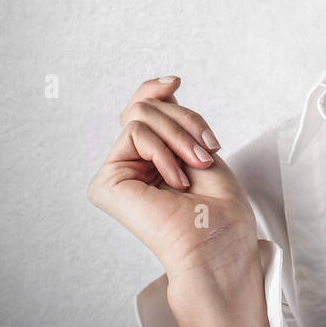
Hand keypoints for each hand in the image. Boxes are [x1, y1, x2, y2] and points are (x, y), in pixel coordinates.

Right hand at [87, 76, 260, 291]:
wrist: (218, 244)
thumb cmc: (219, 208)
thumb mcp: (200, 147)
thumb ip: (174, 118)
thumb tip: (163, 86)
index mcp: (151, 158)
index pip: (142, 109)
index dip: (155, 89)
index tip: (175, 82)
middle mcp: (130, 165)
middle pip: (144, 107)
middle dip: (185, 120)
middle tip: (208, 151)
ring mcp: (116, 174)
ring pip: (139, 116)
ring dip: (180, 135)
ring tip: (199, 165)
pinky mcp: (106, 183)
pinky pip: (134, 134)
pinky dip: (165, 151)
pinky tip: (177, 180)